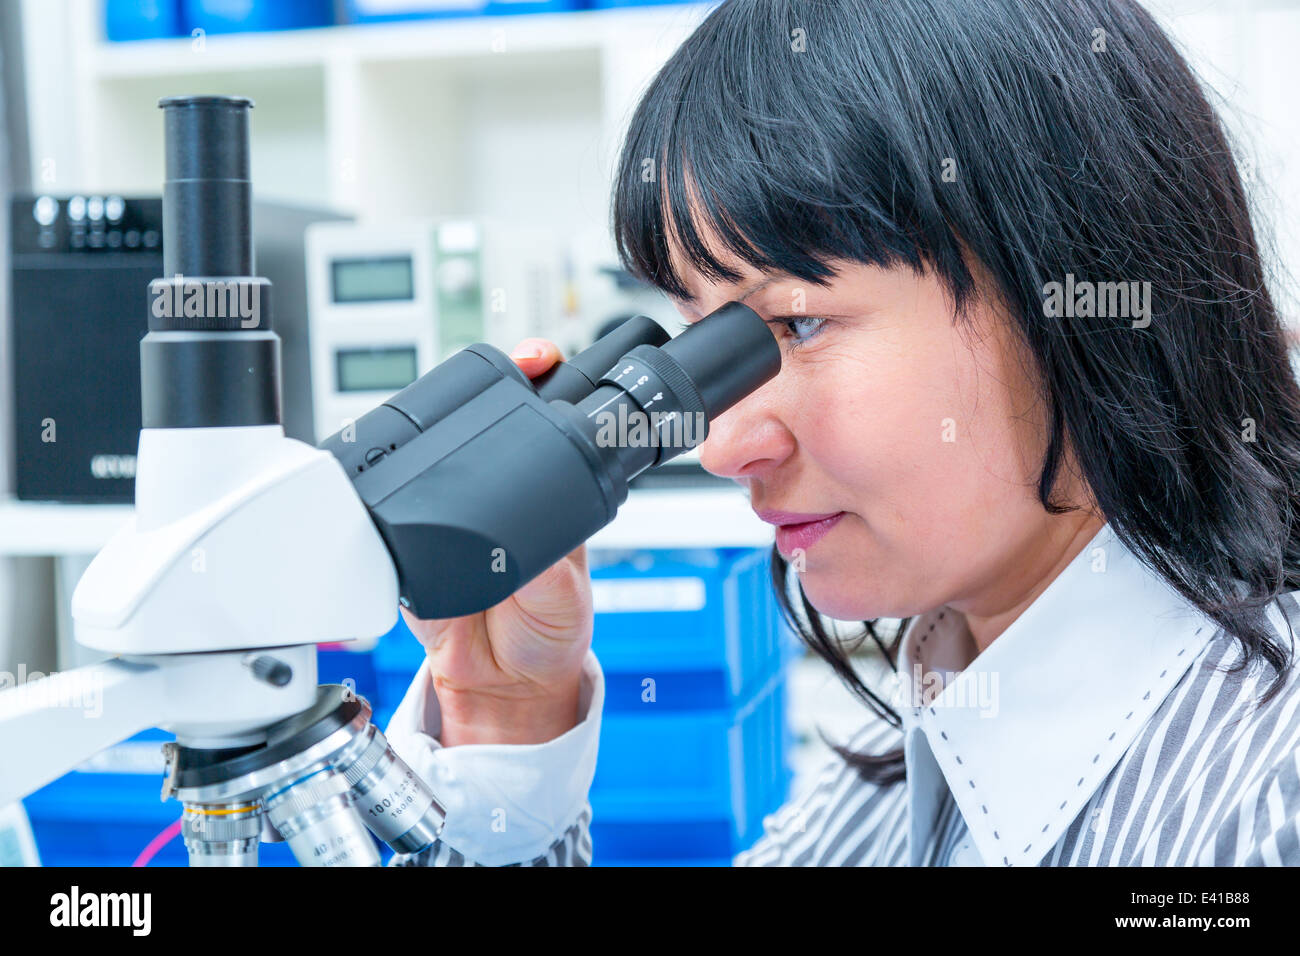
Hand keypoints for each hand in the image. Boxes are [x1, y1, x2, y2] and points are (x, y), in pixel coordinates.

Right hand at [399, 338, 594, 746]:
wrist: (501, 681)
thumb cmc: (547, 630)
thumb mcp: (563, 593)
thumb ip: (547, 568)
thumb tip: (531, 546)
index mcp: (548, 492)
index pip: (545, 420)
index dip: (543, 380)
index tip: (541, 360)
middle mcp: (497, 489)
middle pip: (485, 418)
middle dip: (488, 383)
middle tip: (509, 364)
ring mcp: (450, 508)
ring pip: (434, 447)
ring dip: (433, 423)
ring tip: (443, 403)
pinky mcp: (406, 536)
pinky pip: (390, 504)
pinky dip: (387, 484)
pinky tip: (396, 468)